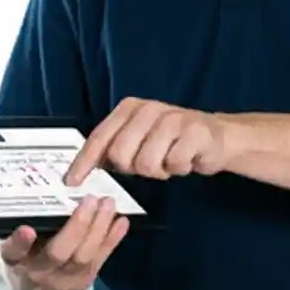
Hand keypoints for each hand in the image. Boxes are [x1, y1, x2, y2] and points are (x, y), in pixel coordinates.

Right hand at [0, 195, 128, 289]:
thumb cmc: (23, 263)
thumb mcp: (10, 251)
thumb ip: (16, 240)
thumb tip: (26, 226)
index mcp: (19, 263)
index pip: (17, 253)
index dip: (21, 243)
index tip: (27, 229)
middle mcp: (43, 275)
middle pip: (60, 253)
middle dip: (78, 225)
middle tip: (89, 198)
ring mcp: (68, 281)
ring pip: (86, 256)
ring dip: (100, 228)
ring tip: (108, 204)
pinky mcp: (87, 280)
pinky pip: (101, 259)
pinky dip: (113, 238)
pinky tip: (122, 221)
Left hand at [64, 97, 230, 185]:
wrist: (216, 137)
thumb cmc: (171, 141)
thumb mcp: (138, 139)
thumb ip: (112, 149)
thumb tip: (80, 171)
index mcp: (129, 108)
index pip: (100, 138)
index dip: (84, 162)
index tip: (72, 181)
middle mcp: (149, 109)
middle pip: (121, 155)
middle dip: (133, 168)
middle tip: (150, 163)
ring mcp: (173, 118)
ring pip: (147, 164)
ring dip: (159, 171)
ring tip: (169, 160)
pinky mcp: (195, 131)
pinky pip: (174, 164)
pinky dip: (180, 168)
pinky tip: (186, 158)